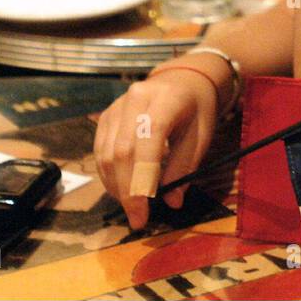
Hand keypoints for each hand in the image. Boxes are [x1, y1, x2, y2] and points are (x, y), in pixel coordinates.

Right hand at [93, 65, 219, 228]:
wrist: (182, 81)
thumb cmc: (196, 109)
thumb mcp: (201, 134)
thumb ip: (185, 165)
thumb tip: (172, 201)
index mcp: (166, 100)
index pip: (148, 140)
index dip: (143, 179)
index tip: (144, 212)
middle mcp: (135, 99)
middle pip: (122, 151)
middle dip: (127, 191)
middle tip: (137, 218)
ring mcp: (116, 106)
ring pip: (105, 153)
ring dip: (115, 186)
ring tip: (131, 206)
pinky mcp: (106, 116)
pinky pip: (100, 149)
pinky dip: (108, 175)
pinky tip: (121, 189)